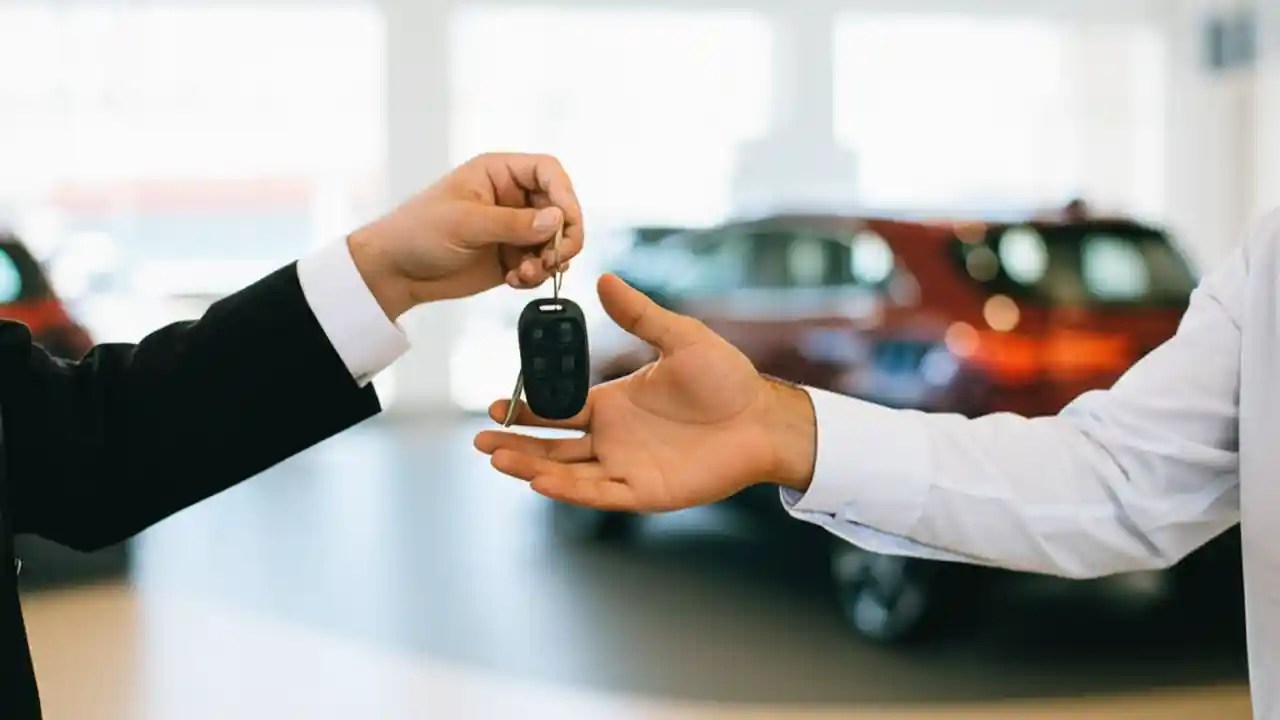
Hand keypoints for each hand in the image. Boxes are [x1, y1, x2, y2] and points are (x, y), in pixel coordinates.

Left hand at [348, 153, 583, 318]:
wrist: (396, 271)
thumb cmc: (419, 232)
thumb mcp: (466, 223)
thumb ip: (514, 223)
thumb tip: (557, 221)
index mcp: (498, 173)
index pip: (548, 172)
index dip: (565, 195)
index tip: (566, 223)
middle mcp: (512, 197)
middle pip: (560, 209)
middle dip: (561, 237)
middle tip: (553, 260)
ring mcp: (513, 228)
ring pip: (555, 241)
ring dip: (548, 261)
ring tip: (524, 275)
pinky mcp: (512, 256)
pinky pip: (542, 264)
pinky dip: (536, 276)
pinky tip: (514, 281)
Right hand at [473, 275, 817, 511]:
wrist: (763, 417)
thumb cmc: (727, 379)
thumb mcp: (679, 338)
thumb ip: (639, 315)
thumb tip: (605, 278)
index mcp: (613, 404)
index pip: (557, 411)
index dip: (526, 410)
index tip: (496, 403)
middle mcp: (613, 439)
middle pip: (551, 446)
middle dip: (514, 443)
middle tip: (481, 440)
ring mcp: (626, 467)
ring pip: (566, 472)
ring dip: (530, 467)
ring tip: (496, 458)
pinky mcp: (645, 491)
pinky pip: (598, 493)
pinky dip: (568, 489)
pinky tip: (540, 480)